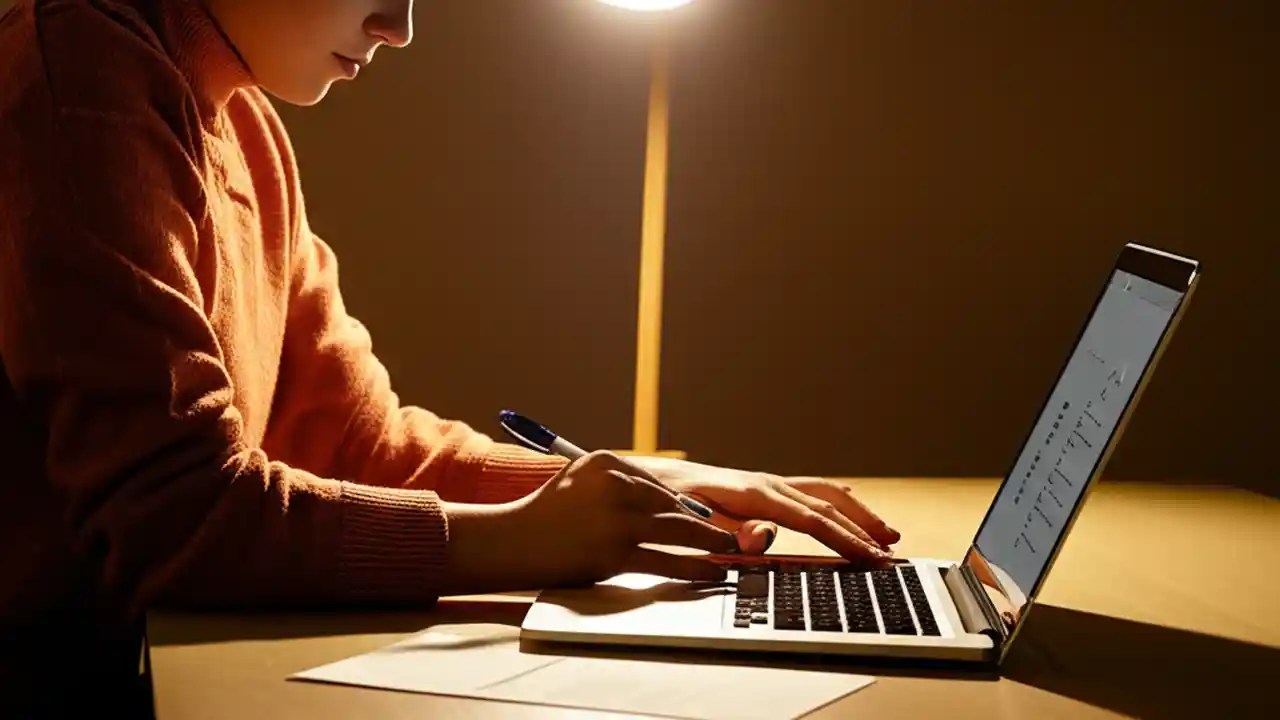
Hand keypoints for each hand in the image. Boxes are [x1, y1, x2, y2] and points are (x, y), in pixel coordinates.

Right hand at [441, 451, 736, 593]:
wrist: (511, 540)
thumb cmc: (545, 513)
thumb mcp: (579, 478)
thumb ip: (618, 482)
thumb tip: (664, 500)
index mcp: (608, 462)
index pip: (659, 484)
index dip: (686, 505)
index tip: (706, 516)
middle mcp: (616, 484)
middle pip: (674, 505)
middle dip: (705, 523)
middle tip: (730, 534)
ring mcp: (618, 518)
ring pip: (678, 531)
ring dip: (710, 543)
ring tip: (728, 553)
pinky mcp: (616, 552)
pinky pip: (667, 560)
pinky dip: (694, 567)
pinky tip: (710, 572)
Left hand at [634, 457, 899, 564]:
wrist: (641, 480)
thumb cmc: (663, 504)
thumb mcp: (690, 522)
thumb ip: (727, 532)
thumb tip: (765, 537)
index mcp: (754, 493)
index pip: (813, 520)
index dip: (847, 541)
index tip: (874, 559)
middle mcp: (765, 484)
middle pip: (827, 505)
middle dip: (862, 529)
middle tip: (892, 553)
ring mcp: (765, 483)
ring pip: (824, 493)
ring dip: (857, 512)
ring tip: (887, 532)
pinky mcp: (760, 488)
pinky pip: (809, 490)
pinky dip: (837, 500)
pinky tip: (850, 505)